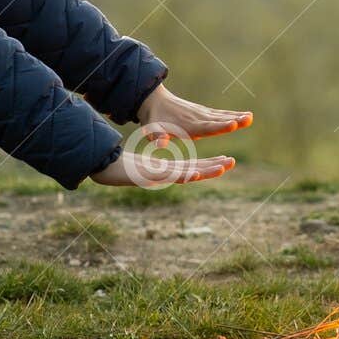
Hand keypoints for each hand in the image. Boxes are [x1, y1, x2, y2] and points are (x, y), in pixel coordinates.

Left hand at [90, 149, 235, 187]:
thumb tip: (165, 164)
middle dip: (214, 168)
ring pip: (188, 175)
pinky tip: (195, 173)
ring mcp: (160, 176)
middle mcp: (166, 174)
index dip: (210, 165)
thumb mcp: (144, 166)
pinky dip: (184, 175)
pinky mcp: (151, 177)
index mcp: (167, 171)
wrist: (106, 171)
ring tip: (222, 168)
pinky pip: (170, 176)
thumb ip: (156, 166)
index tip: (226, 161)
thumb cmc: (124, 170)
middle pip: (196, 171)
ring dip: (206, 172)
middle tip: (232, 163)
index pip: (193, 167)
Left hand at [136, 83, 252, 142]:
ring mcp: (202, 114)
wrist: (154, 100)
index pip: (207, 127)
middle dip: (234, 120)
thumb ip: (158, 136)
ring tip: (251, 117)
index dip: (220, 126)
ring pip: (222, 116)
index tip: (233, 124)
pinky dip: (233, 114)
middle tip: (249, 119)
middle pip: (219, 120)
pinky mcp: (203, 112)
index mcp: (188, 126)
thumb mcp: (152, 129)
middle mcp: (198, 119)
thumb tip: (160, 142)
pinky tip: (244, 115)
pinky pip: (220, 114)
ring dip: (237, 116)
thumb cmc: (154, 120)